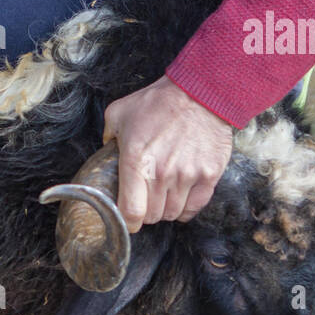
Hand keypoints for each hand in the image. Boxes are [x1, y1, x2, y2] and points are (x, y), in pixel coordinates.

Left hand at [102, 75, 233, 232]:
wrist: (201, 92)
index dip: (127, 222)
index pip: (131, 212)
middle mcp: (162, 173)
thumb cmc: (158, 102)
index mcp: (135, 160)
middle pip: (152, 216)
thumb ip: (107, 138)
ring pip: (172, 213)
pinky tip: (180, 198)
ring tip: (162, 195)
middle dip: (146, 213)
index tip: (127, 218)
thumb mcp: (119, 113)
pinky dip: (186, 208)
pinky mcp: (209, 175)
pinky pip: (194, 208)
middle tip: (145, 200)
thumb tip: (105, 154)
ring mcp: (188, 175)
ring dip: (165, 210)